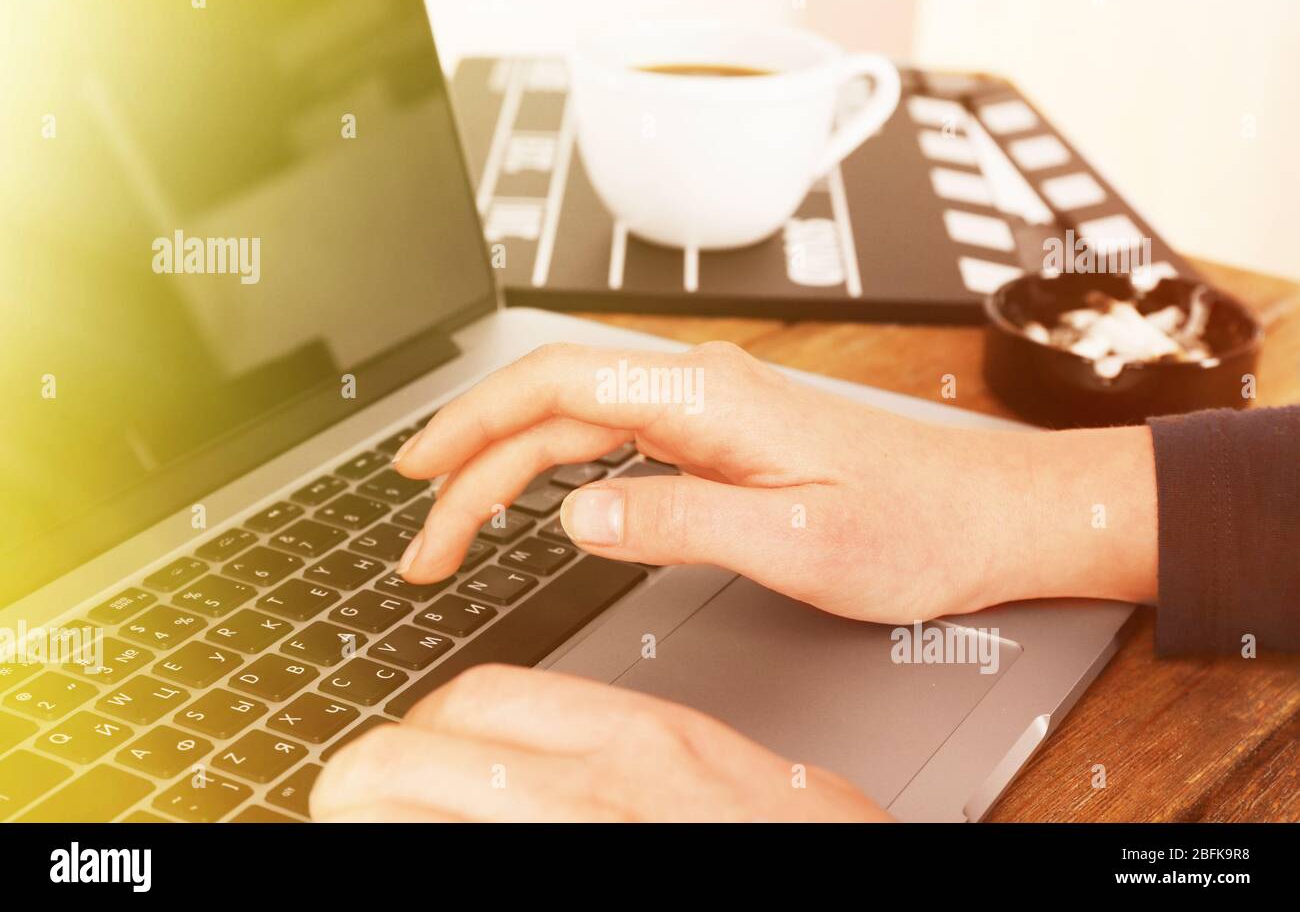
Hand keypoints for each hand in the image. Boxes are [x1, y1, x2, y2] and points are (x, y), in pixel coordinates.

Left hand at [310, 664, 890, 821]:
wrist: (846, 876)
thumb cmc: (804, 843)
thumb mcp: (715, 773)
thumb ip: (627, 757)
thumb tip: (552, 761)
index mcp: (636, 742)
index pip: (481, 698)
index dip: (424, 723)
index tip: (414, 746)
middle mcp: (589, 798)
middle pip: (409, 758)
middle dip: (360, 777)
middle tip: (349, 796)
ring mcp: (565, 843)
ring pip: (403, 816)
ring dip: (367, 816)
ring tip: (359, 822)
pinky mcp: (549, 886)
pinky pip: (443, 861)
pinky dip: (417, 849)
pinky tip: (423, 850)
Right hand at [394, 341, 1155, 622]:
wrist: (989, 514)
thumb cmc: (917, 525)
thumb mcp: (799, 543)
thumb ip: (682, 523)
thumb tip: (577, 516)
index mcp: (710, 397)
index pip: (555, 387)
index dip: (471, 426)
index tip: (419, 479)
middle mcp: (701, 387)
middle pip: (549, 404)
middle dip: (470, 464)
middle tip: (423, 541)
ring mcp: (708, 407)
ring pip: (574, 422)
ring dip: (504, 468)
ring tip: (452, 523)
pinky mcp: (719, 434)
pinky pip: (612, 439)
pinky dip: (553, 469)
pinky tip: (531, 496)